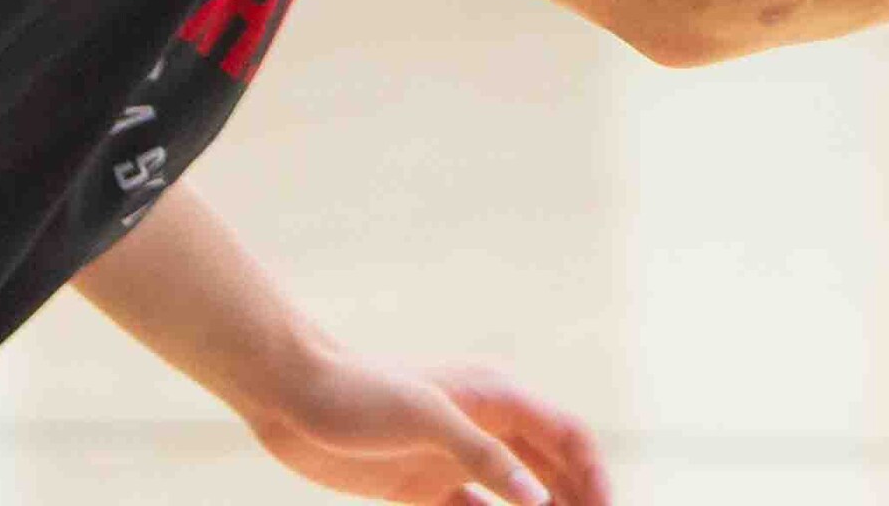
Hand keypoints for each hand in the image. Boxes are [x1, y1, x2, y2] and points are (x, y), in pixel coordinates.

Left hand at [249, 351, 608, 505]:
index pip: (567, 435)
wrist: (293, 397)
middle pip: (549, 466)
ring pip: (516, 492)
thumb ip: (484, 457)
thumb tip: (539, 499)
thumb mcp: (428, 418)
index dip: (594, 472)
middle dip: (576, 498)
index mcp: (498, 397)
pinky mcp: (421, 485)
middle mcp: (485, 426)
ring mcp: (454, 457)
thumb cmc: (362, 393)